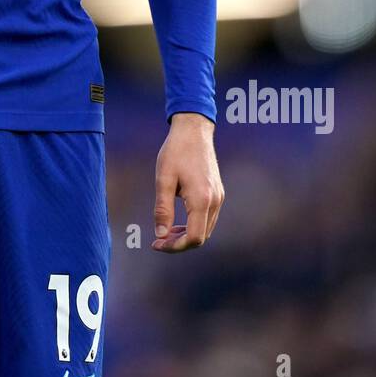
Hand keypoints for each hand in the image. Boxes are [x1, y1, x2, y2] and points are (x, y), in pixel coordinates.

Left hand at [152, 112, 223, 252]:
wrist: (194, 130)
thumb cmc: (176, 151)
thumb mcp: (163, 180)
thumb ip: (162, 209)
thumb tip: (161, 235)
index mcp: (201, 199)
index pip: (194, 238)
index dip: (175, 246)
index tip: (156, 244)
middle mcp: (214, 201)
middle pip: (201, 237)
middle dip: (179, 243)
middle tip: (158, 241)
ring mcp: (219, 197)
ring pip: (206, 229)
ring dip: (186, 235)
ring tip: (166, 231)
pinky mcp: (218, 193)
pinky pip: (208, 218)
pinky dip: (194, 225)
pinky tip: (178, 220)